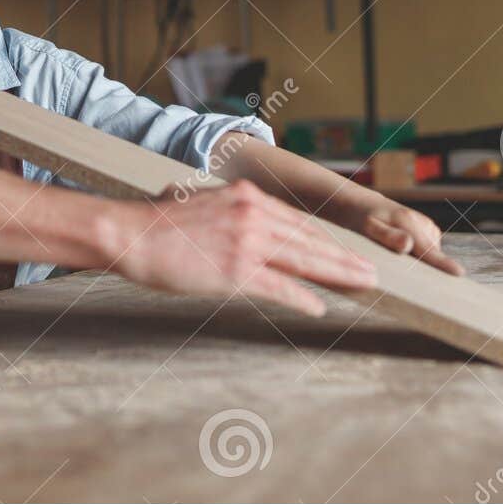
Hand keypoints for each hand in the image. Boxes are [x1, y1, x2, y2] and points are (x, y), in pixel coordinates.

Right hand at [108, 180, 377, 315]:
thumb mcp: (201, 200)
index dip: (324, 240)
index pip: (297, 221)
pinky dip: (303, 298)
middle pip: (310, 240)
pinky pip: (280, 288)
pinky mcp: (237, 271)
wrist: (132, 233)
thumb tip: (234, 216)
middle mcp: (254, 215)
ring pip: (305, 261)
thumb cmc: (158, 221)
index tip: (343, 250)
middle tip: (371, 268)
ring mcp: (248, 243)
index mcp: (247, 197)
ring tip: (363, 284)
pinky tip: (319, 306)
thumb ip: (227, 209)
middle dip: (344, 257)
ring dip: (339, 275)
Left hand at [340, 193, 464, 274]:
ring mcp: (428, 228)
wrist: (366, 206)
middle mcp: (423, 224)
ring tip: (397, 258)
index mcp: (408, 223)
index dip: (442, 263)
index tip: (458, 273)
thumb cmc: (364, 219)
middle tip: (411, 281)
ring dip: (421, 263)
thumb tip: (407, 244)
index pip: (428, 249)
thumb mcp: (368, 227)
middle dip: (429, 270)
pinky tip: (406, 255)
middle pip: (432, 255)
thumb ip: (387, 236)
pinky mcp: (430, 233)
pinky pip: (430, 252)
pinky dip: (421, 258)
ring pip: (431, 254)